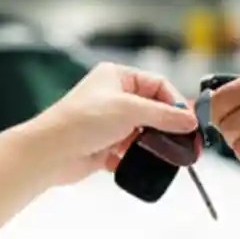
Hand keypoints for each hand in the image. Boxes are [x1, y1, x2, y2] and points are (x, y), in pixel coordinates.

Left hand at [32, 62, 197, 185]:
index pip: (158, 85)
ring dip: (151, 144)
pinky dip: (134, 158)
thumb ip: (164, 115)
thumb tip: (189, 119)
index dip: (175, 102)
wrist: (50, 153)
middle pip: (153, 110)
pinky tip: (134, 161)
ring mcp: (109, 122)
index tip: (188, 121)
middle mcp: (113, 97)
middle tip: (184, 141)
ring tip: (163, 155)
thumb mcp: (129, 110)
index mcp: (117, 76)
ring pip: (143, 132)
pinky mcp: (104, 146)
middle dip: (166, 126)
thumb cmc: (79, 121)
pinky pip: (130, 151)